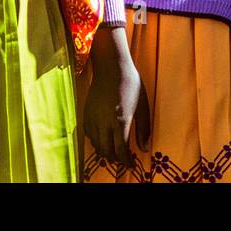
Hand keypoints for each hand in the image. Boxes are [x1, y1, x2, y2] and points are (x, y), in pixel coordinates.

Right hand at [83, 26, 149, 166]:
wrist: (111, 66)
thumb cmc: (131, 84)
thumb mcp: (142, 106)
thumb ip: (143, 129)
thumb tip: (144, 148)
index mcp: (121, 121)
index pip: (121, 151)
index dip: (126, 161)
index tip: (131, 164)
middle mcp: (104, 122)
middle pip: (107, 151)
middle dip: (115, 159)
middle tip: (123, 159)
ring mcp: (93, 117)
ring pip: (96, 144)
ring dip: (105, 150)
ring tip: (113, 150)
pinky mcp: (86, 112)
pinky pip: (88, 134)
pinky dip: (95, 140)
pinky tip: (103, 137)